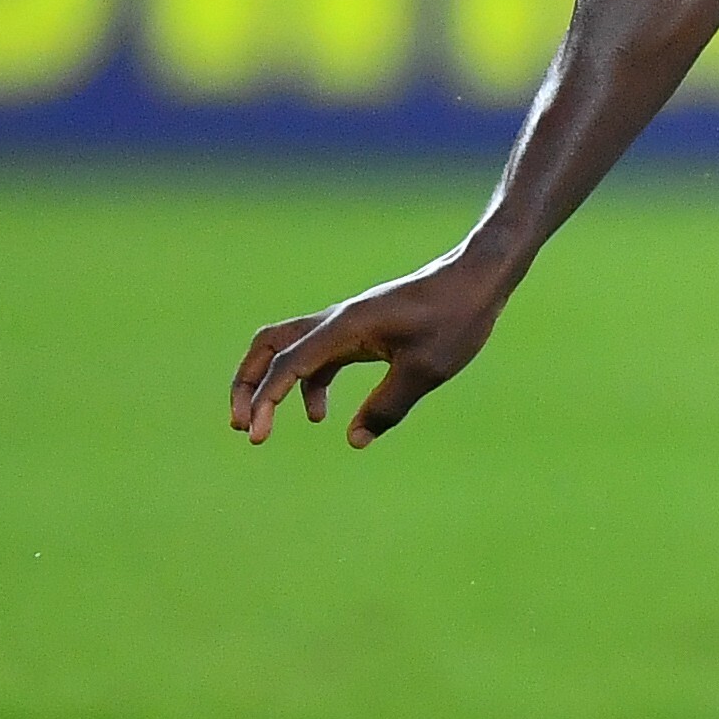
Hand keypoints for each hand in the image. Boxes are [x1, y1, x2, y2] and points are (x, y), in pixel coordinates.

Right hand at [229, 248, 519, 449]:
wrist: (477, 279)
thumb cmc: (456, 318)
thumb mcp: (426, 369)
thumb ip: (388, 405)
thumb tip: (355, 440)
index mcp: (344, 326)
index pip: (288, 364)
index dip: (266, 401)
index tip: (257, 436)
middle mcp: (336, 321)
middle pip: (267, 346)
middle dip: (246, 384)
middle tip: (241, 426)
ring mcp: (346, 323)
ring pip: (287, 349)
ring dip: (270, 384)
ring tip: (263, 427)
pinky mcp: (360, 330)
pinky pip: (317, 356)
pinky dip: (307, 384)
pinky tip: (321, 415)